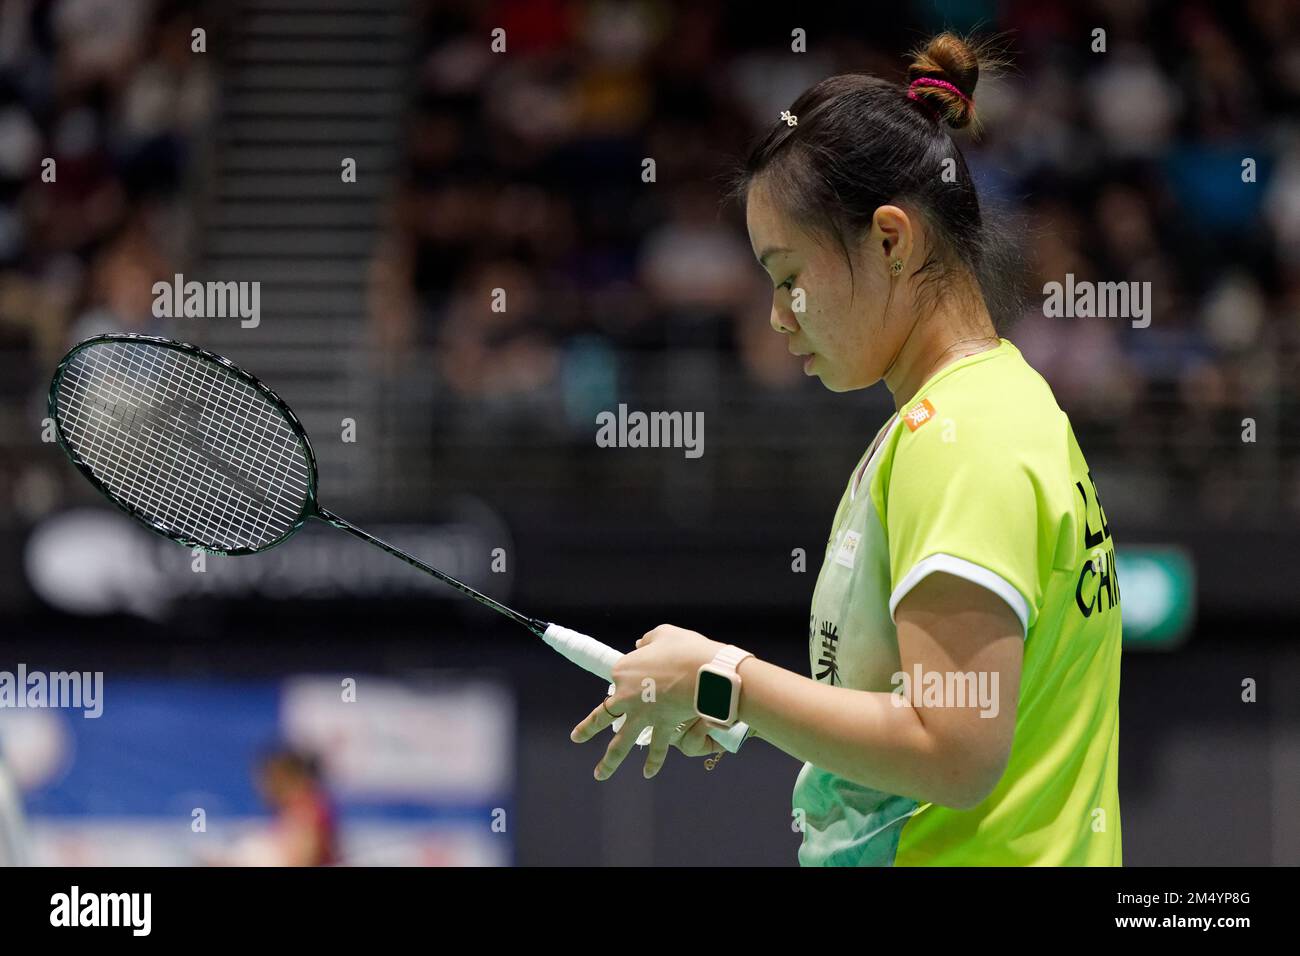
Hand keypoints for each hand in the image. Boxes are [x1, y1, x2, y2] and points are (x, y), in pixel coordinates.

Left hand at [570, 624, 721, 779]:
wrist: (703, 671)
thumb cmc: (684, 649)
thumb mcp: (663, 634)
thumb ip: (649, 640)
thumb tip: (641, 645)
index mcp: (623, 671)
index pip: (620, 674)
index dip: (633, 672)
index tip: (649, 667)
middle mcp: (626, 696)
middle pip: (603, 715)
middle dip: (588, 728)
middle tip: (576, 738)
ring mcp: (643, 715)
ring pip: (621, 741)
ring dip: (609, 760)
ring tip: (599, 774)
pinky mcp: (662, 726)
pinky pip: (657, 747)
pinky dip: (653, 761)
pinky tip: (647, 773)